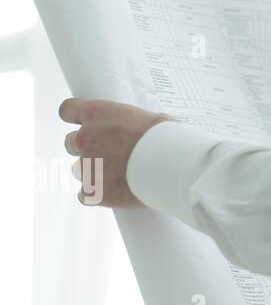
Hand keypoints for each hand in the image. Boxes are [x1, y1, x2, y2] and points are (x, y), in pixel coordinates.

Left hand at [59, 98, 173, 207]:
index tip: (82, 122)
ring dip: (95, 171)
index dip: (74, 117)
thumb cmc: (165, 139)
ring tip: (121, 174)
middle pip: (71, 142)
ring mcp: (86, 166)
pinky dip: (99, 194)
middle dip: (87, 147)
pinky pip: (86, 194)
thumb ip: (131, 124)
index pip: (68, 109)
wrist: (169, 167)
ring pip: (80, 170)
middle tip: (110, 152)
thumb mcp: (150, 119)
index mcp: (98, 114)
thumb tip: (138, 131)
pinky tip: (118, 190)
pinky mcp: (92, 191)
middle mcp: (85, 139)